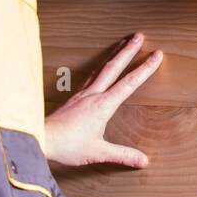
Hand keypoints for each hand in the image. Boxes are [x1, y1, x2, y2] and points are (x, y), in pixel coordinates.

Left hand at [45, 32, 161, 168]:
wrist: (40, 138)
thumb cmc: (67, 145)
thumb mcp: (97, 152)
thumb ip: (122, 155)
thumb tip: (144, 161)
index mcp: (102, 105)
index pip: (129, 83)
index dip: (145, 69)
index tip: (157, 55)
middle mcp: (93, 94)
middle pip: (114, 67)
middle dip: (128, 50)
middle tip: (140, 35)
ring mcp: (82, 93)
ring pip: (101, 68)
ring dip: (114, 54)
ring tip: (123, 43)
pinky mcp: (74, 97)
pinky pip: (90, 75)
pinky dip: (100, 66)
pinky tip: (100, 67)